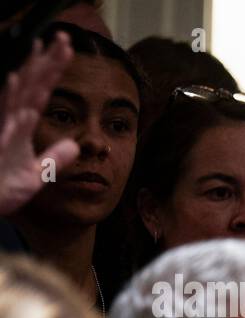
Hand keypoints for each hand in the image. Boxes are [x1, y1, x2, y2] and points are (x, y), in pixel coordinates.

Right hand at [0, 33, 78, 216]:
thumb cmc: (6, 188)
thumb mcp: (38, 174)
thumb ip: (56, 158)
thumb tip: (74, 145)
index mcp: (22, 125)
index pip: (42, 91)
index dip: (53, 70)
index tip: (66, 49)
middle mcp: (12, 121)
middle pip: (31, 85)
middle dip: (47, 62)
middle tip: (63, 39)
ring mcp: (4, 130)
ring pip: (19, 97)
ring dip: (31, 76)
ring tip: (40, 51)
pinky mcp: (0, 144)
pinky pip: (9, 125)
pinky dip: (16, 111)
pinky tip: (21, 94)